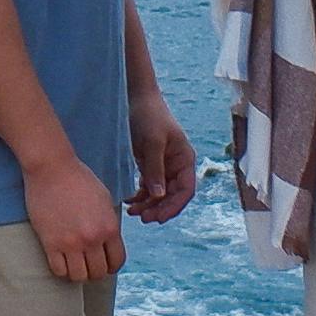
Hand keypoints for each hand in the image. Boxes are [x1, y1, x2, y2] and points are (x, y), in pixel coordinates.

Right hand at [19, 145, 126, 281]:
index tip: (105, 264)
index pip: (117, 261)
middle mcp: (92, 239)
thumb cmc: (78, 178)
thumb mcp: (104, 199)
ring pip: (79, 277)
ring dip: (78, 274)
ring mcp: (71, 243)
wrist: (52, 168)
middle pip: (98, 272)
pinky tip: (60, 261)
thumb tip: (109, 241)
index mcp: (109, 227)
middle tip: (87, 264)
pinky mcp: (50, 243)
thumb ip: (109, 223)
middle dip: (95, 271)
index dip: (112, 266)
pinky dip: (61, 270)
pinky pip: (59, 270)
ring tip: (74, 264)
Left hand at [126, 93, 201, 228]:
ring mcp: (164, 166)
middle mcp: (177, 166)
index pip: (185, 191)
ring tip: (132, 212)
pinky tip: (129, 201)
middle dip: (158, 208)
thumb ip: (155, 169)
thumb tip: (158, 195)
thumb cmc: (149, 116)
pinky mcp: (150, 165)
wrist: (136, 98)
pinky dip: (140, 195)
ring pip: (159, 194)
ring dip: (148, 205)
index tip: (158, 217)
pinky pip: (148, 186)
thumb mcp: (152, 142)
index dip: (174, 207)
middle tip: (142, 218)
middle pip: (172, 196)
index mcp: (185, 160)